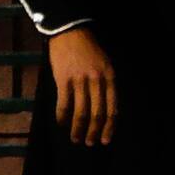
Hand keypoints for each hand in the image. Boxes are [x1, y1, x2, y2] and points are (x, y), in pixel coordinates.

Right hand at [47, 26, 117, 146]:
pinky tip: (61, 124)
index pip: (112, 108)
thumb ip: (106, 84)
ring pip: (80, 112)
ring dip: (78, 129)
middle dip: (94, 132)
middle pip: (97, 113)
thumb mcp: (105, 64)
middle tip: (90, 143)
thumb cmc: (89, 49)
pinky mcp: (63, 79)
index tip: (105, 140)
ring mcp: (79, 80)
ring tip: (75, 138)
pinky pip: (64, 104)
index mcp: (109, 77)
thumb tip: (104, 110)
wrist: (70, 31)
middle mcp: (96, 80)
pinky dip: (62, 117)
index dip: (109, 126)